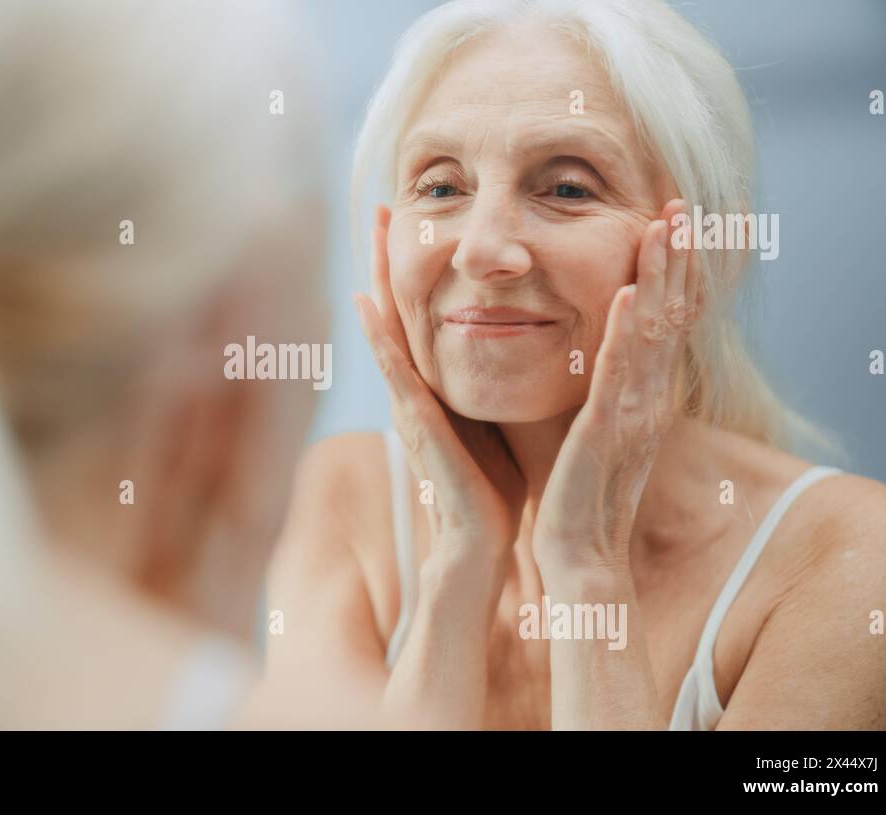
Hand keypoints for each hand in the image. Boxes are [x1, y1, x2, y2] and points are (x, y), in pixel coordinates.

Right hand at [354, 206, 525, 571]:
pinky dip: (378, 336)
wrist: (478, 540)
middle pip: (396, 307)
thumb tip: (518, 340)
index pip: (422, 310)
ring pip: (387, 327)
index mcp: (435, 380)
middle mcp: (414, 385)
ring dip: (377, 276)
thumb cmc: (488, 484)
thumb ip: (493, 379)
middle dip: (387, 255)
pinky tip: (367, 302)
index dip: (416, 265)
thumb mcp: (492, 414)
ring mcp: (408, 402)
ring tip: (373, 231)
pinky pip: (394, 371)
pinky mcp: (415, 425)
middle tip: (382, 202)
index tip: (417, 215)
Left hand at [533, 199, 700, 580]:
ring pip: (652, 333)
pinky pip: (618, 374)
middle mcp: (648, 399)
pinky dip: (624, 331)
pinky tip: (625, 292)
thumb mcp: (597, 432)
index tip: (675, 224)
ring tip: (662, 226)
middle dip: (677, 258)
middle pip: (672, 315)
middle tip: (681, 205)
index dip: (675, 272)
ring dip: (659, 276)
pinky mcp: (606, 433)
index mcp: (644, 397)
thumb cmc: (580, 497)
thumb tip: (590, 354)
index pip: (667, 322)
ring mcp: (633, 414)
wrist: (581, 556)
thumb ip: (600, 391)